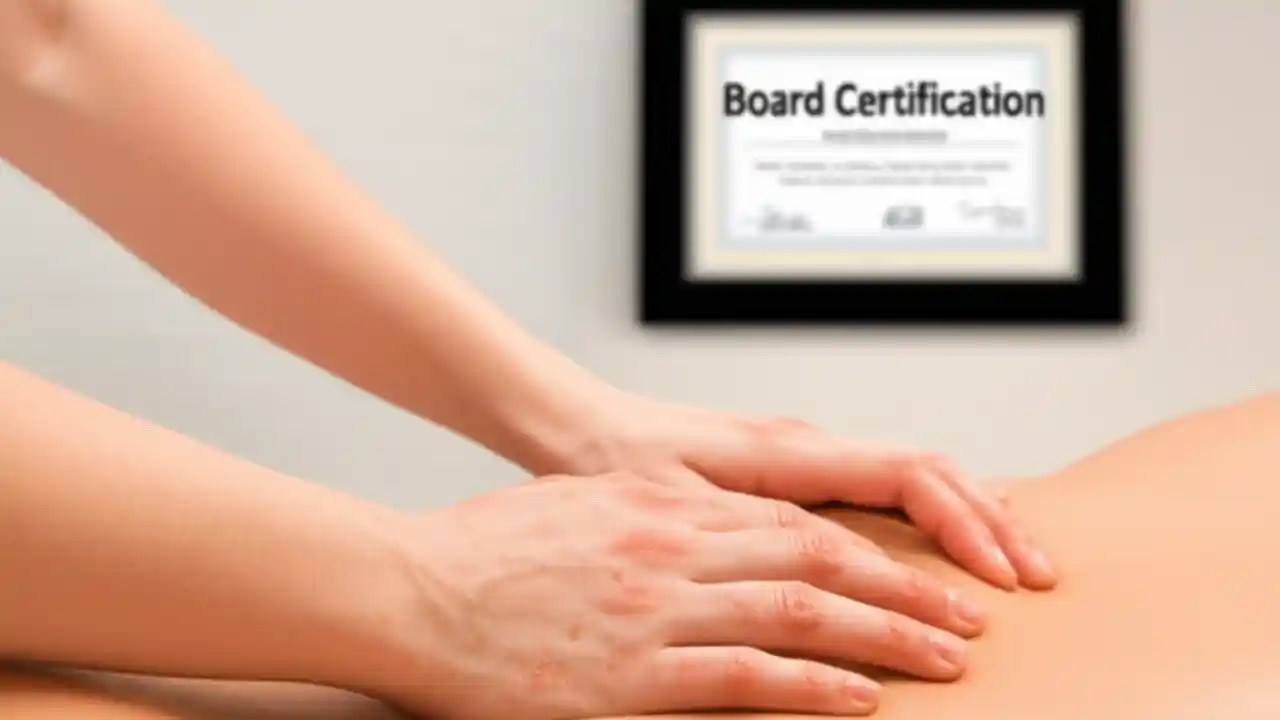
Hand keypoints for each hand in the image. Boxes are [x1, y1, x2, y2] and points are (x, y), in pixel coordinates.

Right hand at [375, 473, 985, 718]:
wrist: (418, 590)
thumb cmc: (487, 551)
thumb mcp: (581, 507)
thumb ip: (651, 514)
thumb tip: (704, 529)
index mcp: (666, 507)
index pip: (793, 523)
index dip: (866, 549)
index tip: (914, 570)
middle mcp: (676, 547)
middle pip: (817, 562)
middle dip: (901, 590)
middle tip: (961, 615)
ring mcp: (660, 609)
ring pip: (801, 614)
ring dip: (882, 637)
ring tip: (942, 658)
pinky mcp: (636, 673)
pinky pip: (745, 676)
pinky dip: (811, 687)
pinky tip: (857, 699)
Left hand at [544, 391, 1054, 591]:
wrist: (573, 427)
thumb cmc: (613, 464)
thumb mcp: (678, 509)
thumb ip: (754, 528)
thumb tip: (833, 566)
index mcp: (789, 451)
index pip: (909, 474)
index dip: (964, 523)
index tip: (998, 576)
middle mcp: (807, 445)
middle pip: (928, 469)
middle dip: (989, 520)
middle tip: (1037, 575)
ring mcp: (802, 455)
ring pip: (911, 473)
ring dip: (967, 513)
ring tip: (1012, 555)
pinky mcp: (789, 471)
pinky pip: (880, 483)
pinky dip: (927, 509)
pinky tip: (943, 536)